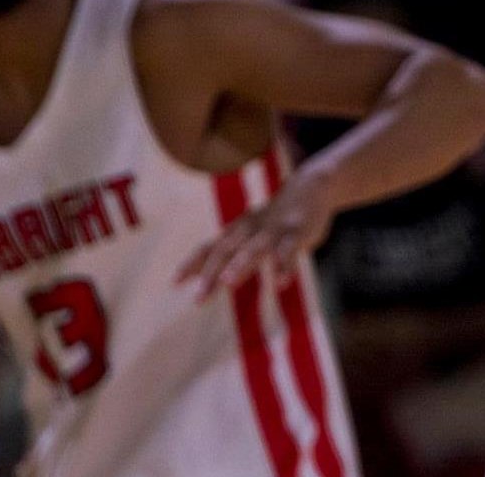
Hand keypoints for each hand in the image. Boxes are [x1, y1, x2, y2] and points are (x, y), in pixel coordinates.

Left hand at [178, 161, 336, 298]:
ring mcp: (274, 228)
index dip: (192, 264)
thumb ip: (224, 253)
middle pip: (227, 249)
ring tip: (228, 282)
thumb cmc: (272, 220)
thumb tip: (193, 276)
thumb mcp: (247, 234)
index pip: (209, 247)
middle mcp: (251, 228)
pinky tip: (281, 283)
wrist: (309, 187)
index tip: (174, 283)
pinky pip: (290, 248)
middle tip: (199, 297)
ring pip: (256, 246)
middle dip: (212, 272)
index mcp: (237, 231)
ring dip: (241, 262)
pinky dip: (285, 264)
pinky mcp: (298, 231)